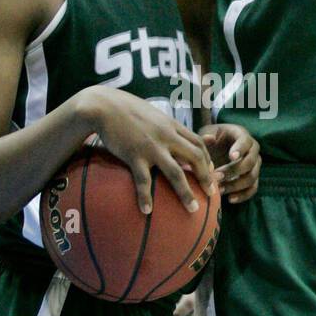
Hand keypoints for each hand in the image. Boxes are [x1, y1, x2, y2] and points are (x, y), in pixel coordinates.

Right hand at [83, 87, 215, 213]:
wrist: (104, 105)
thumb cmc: (128, 110)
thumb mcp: (155, 115)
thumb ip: (170, 126)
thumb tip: (178, 134)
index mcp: (172, 126)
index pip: (198, 143)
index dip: (207, 159)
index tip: (210, 172)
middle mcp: (167, 136)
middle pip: (195, 157)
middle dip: (206, 176)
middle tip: (212, 194)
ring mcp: (151, 146)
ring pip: (176, 172)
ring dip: (186, 192)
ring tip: (193, 209)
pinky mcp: (134, 155)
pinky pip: (143, 180)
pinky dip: (145, 196)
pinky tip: (147, 211)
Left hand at [198, 122, 260, 203]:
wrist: (215, 148)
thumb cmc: (211, 138)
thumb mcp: (206, 133)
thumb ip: (207, 136)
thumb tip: (209, 139)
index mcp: (242, 135)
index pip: (245, 141)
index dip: (240, 149)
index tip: (232, 157)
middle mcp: (253, 149)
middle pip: (250, 162)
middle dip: (233, 171)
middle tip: (216, 176)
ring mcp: (255, 165)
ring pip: (252, 177)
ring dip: (236, 185)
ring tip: (219, 189)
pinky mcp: (253, 178)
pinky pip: (253, 189)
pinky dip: (243, 195)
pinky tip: (229, 199)